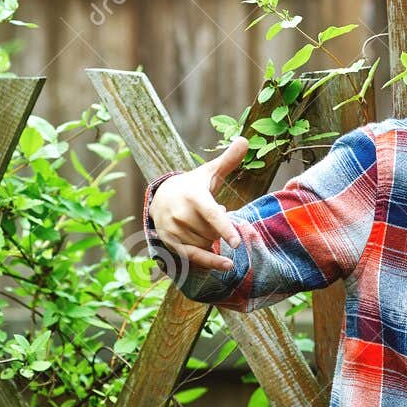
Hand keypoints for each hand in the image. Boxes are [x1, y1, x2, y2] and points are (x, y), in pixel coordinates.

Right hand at [147, 135, 247, 270]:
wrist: (161, 196)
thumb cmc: (193, 185)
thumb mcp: (209, 172)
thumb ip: (228, 160)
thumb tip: (245, 140)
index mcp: (194, 196)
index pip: (211, 215)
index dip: (225, 228)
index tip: (237, 242)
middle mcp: (181, 214)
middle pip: (213, 233)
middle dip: (219, 228)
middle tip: (210, 214)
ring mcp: (174, 230)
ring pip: (206, 244)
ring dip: (211, 238)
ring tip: (202, 223)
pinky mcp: (171, 243)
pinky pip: (194, 257)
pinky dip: (210, 262)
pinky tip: (226, 266)